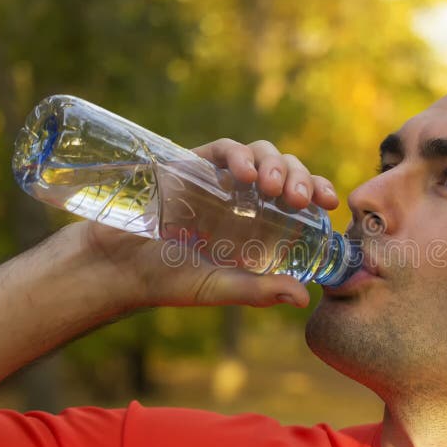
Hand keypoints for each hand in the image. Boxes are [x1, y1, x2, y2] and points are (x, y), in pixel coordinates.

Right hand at [73, 139, 339, 308]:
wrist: (115, 266)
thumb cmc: (167, 280)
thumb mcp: (219, 287)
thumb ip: (257, 291)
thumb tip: (303, 297)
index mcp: (258, 223)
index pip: (299, 197)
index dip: (318, 191)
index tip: (330, 202)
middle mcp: (243, 196)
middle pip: (285, 170)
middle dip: (300, 177)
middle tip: (299, 200)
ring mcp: (218, 179)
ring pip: (261, 153)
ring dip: (275, 164)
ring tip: (274, 188)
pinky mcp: (191, 164)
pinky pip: (223, 149)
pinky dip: (238, 154)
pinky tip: (245, 173)